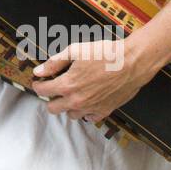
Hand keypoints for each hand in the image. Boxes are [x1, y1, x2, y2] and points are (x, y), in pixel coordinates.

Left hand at [29, 38, 153, 123]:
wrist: (132, 62)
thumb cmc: (105, 53)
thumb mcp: (76, 50)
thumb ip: (55, 62)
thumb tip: (38, 71)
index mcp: (67, 85)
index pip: (43, 91)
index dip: (38, 85)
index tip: (39, 81)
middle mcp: (77, 100)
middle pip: (53, 109)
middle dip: (51, 98)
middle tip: (55, 89)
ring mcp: (91, 108)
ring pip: (71, 115)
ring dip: (68, 106)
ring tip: (72, 94)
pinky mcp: (105, 111)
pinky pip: (89, 118)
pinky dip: (86, 111)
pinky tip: (88, 100)